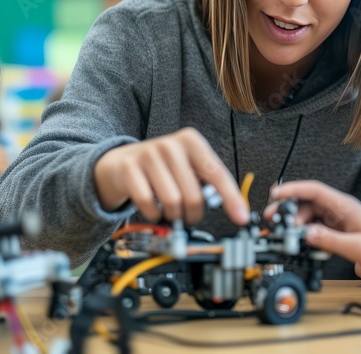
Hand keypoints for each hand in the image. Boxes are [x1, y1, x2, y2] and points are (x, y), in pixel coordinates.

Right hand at [94, 127, 247, 225]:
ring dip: (173, 215)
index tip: (242, 218)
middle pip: (194, 195)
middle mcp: (171, 145)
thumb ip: (208, 183)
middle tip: (188, 217)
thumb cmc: (160, 169)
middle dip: (193, 215)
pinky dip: (153, 214)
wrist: (118, 163)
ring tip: (170, 211)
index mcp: (191, 142)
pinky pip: (148, 204)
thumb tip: (236, 209)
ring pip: (173, 202)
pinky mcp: (129, 169)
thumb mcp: (187, 167)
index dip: (232, 199)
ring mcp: (148, 155)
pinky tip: (152, 209)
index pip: (218, 174)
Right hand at [268, 180, 360, 277]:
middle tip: (273, 219)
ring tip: (285, 235)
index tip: (276, 194)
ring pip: (310, 215)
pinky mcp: (339, 230)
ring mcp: (339, 219)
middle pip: (308, 202)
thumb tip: (306, 234)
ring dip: (296, 223)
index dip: (293, 190)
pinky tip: (301, 242)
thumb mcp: (355, 247)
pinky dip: (306, 232)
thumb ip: (329, 240)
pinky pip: (316, 227)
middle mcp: (340, 209)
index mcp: (345, 206)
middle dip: (288, 209)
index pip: (314, 190)